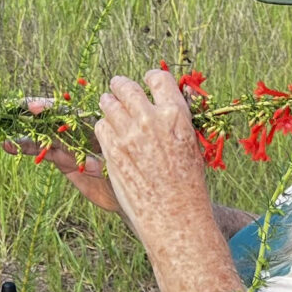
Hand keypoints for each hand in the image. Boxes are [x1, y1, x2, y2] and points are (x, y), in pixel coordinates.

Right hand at [7, 98, 122, 216]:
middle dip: (36, 113)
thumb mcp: (120, 168)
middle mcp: (80, 132)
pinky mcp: (64, 160)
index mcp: (95, 125)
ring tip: (6, 131)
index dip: (52, 109)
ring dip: (26, 132)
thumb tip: (91, 166)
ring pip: (45, 135)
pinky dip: (26, 148)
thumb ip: (103, 165)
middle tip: (18, 109)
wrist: (132, 191)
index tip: (35, 107)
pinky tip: (8, 145)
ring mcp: (71, 145)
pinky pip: (43, 152)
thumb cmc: (134, 173)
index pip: (70, 113)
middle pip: (54, 118)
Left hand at [93, 67, 211, 244]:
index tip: (145, 81)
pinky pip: (101, 126)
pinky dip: (103, 127)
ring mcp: (129, 134)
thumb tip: (177, 94)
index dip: (149, 78)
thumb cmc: (188, 182)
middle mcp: (151, 119)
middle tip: (117, 87)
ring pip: (108, 104)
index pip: (158, 79)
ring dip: (108, 103)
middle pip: (127, 87)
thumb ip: (179, 117)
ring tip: (109, 105)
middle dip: (120, 86)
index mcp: (176, 114)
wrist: (174, 213)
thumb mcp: (191, 142)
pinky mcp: (113, 150)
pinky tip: (108, 132)